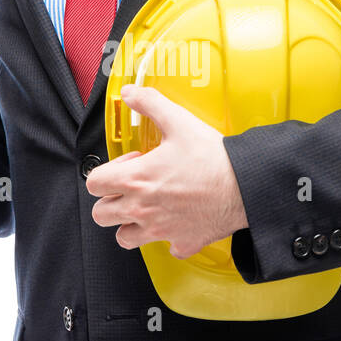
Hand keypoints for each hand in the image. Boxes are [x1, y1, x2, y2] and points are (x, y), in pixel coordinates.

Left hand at [86, 84, 247, 257]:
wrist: (246, 186)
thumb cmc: (214, 158)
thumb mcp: (179, 121)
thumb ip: (150, 103)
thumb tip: (130, 93)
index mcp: (136, 179)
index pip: (94, 184)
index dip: (108, 171)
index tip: (130, 164)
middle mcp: (142, 209)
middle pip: (101, 214)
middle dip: (111, 199)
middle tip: (133, 186)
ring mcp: (160, 230)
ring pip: (123, 237)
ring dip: (130, 223)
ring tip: (147, 208)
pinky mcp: (182, 242)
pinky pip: (165, 247)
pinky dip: (169, 237)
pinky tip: (178, 221)